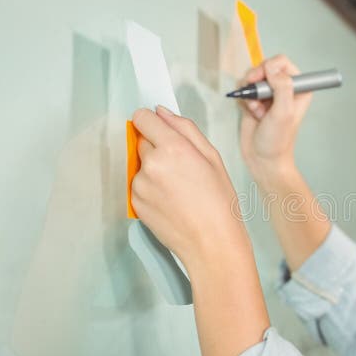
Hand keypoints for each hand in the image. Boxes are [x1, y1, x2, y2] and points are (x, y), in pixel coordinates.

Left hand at [130, 106, 246, 263]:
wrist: (212, 243)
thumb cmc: (220, 204)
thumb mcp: (213, 158)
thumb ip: (185, 129)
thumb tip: (163, 112)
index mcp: (173, 148)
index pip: (143, 118)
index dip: (152, 122)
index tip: (160, 129)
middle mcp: (152, 164)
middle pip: (142, 141)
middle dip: (158, 147)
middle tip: (182, 167)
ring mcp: (140, 185)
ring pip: (141, 164)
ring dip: (155, 170)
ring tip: (180, 189)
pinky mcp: (135, 202)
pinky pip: (139, 185)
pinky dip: (152, 189)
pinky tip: (172, 201)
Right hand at [237, 55, 312, 174]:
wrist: (263, 160)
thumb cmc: (278, 141)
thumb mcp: (283, 112)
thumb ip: (281, 86)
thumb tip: (271, 66)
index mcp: (299, 88)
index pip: (282, 63)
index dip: (269, 68)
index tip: (262, 80)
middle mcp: (284, 88)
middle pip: (264, 67)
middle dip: (256, 82)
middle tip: (256, 97)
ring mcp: (269, 94)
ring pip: (251, 78)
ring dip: (250, 93)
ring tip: (256, 110)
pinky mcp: (255, 101)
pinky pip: (243, 89)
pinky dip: (243, 100)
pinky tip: (251, 113)